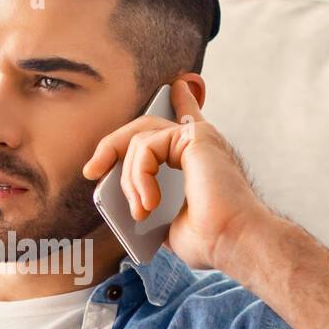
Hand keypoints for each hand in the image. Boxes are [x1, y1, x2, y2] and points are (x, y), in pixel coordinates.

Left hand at [82, 79, 265, 270]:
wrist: (235, 243)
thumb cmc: (211, 240)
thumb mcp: (167, 223)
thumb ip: (151, 203)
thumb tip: (129, 203)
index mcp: (198, 160)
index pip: (186, 119)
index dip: (181, 100)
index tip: (177, 86)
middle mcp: (201, 142)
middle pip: (146, 126)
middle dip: (112, 145)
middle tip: (92, 170)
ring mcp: (199, 136)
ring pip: (140, 140)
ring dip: (130, 180)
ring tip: (141, 212)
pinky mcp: (195, 136)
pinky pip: (146, 147)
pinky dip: (140, 177)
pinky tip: (149, 204)